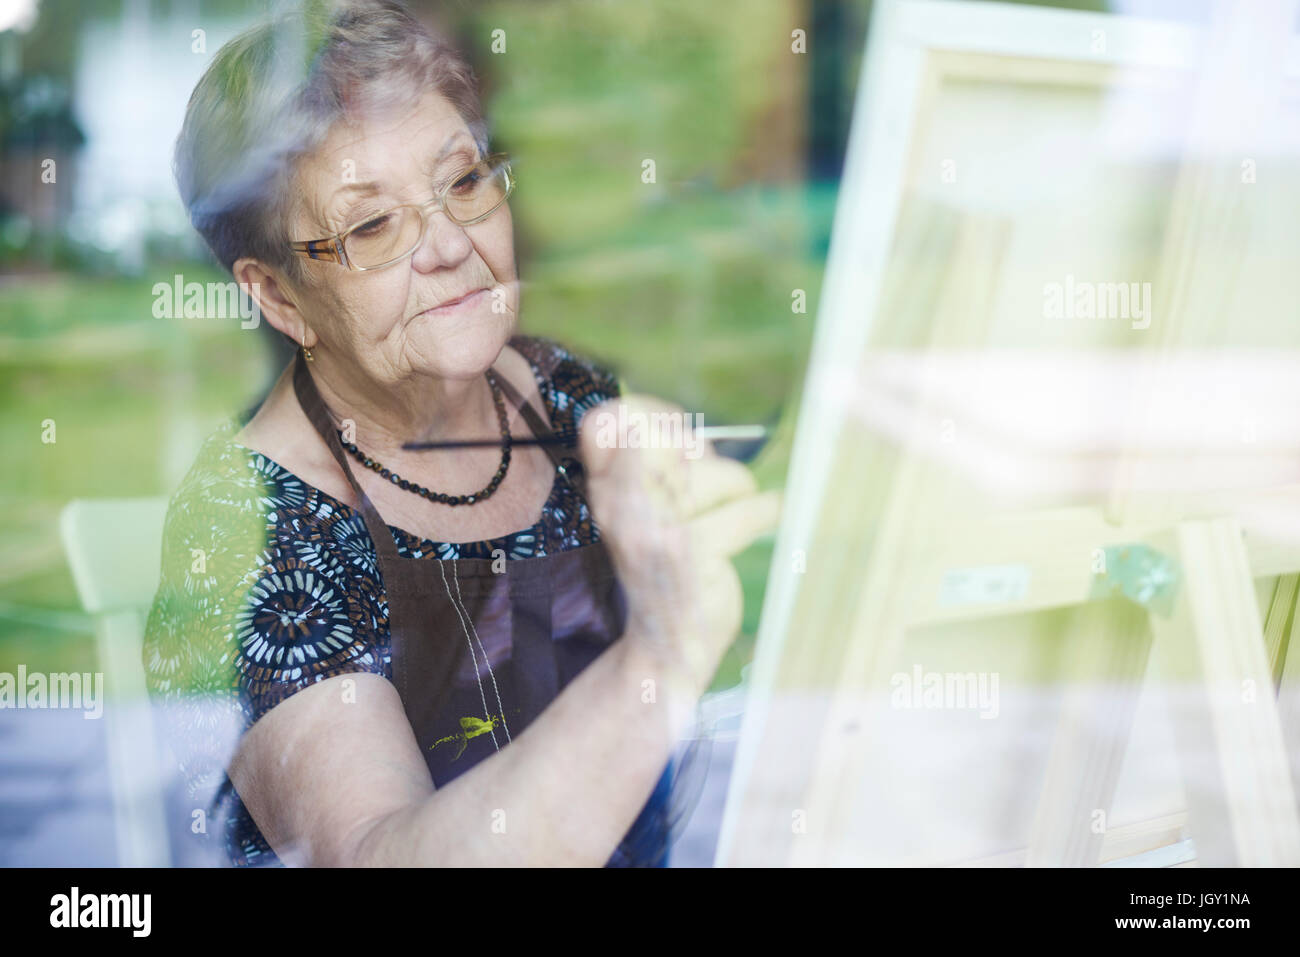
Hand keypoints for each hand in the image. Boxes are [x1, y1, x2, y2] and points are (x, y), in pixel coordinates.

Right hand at [578, 394, 781, 695]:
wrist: (664, 650)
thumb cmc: (664, 571)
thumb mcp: (645, 515)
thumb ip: (657, 468)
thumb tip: (695, 433)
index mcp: (604, 491)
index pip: (603, 423)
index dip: (650, 413)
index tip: (680, 439)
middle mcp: (620, 507)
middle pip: (667, 437)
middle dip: (705, 452)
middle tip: (719, 481)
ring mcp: (654, 531)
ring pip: (714, 474)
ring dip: (740, 485)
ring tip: (744, 502)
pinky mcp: (691, 556)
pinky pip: (743, 511)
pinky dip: (764, 511)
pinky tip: (767, 514)